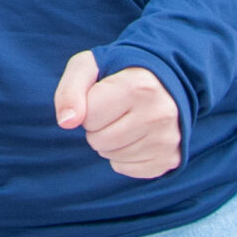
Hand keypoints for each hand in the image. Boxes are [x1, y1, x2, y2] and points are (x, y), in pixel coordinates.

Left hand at [55, 51, 181, 178]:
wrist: (160, 81)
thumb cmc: (117, 73)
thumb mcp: (88, 67)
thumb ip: (70, 90)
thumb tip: (66, 122)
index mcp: (139, 85)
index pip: (88, 116)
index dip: (87, 107)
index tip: (102, 95)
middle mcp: (159, 113)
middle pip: (98, 140)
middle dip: (97, 127)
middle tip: (112, 110)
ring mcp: (168, 139)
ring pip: (112, 156)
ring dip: (109, 142)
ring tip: (124, 120)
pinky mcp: (170, 159)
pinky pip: (128, 169)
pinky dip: (124, 157)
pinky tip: (135, 136)